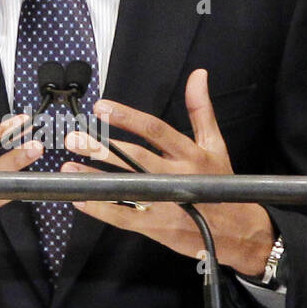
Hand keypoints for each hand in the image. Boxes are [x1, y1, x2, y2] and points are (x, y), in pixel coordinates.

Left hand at [62, 67, 274, 274]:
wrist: (237, 232)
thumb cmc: (221, 184)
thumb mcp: (215, 145)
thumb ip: (201, 110)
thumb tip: (198, 75)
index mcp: (190, 154)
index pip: (155, 130)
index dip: (128, 118)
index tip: (101, 107)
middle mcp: (176, 177)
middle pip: (135, 159)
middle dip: (103, 148)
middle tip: (75, 138)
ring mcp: (165, 203)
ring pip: (125, 188)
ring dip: (94, 178)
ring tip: (69, 168)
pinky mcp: (156, 226)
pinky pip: (123, 216)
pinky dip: (100, 209)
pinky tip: (80, 199)